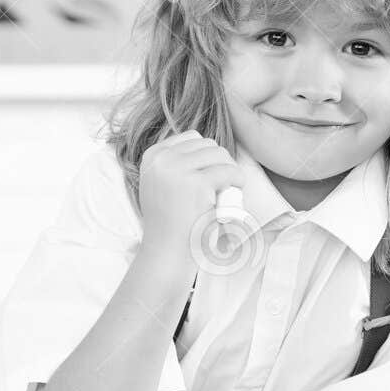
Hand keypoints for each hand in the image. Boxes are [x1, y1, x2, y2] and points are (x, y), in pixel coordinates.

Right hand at [137, 130, 246, 257]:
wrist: (166, 252)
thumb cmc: (168, 223)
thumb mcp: (159, 184)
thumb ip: (172, 163)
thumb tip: (202, 144)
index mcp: (152, 156)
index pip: (191, 138)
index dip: (206, 156)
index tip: (209, 176)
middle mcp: (161, 159)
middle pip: (207, 144)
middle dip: (220, 162)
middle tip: (222, 185)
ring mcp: (177, 170)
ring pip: (220, 154)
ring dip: (229, 170)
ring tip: (228, 189)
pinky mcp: (197, 184)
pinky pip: (229, 171)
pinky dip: (237, 180)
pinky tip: (235, 190)